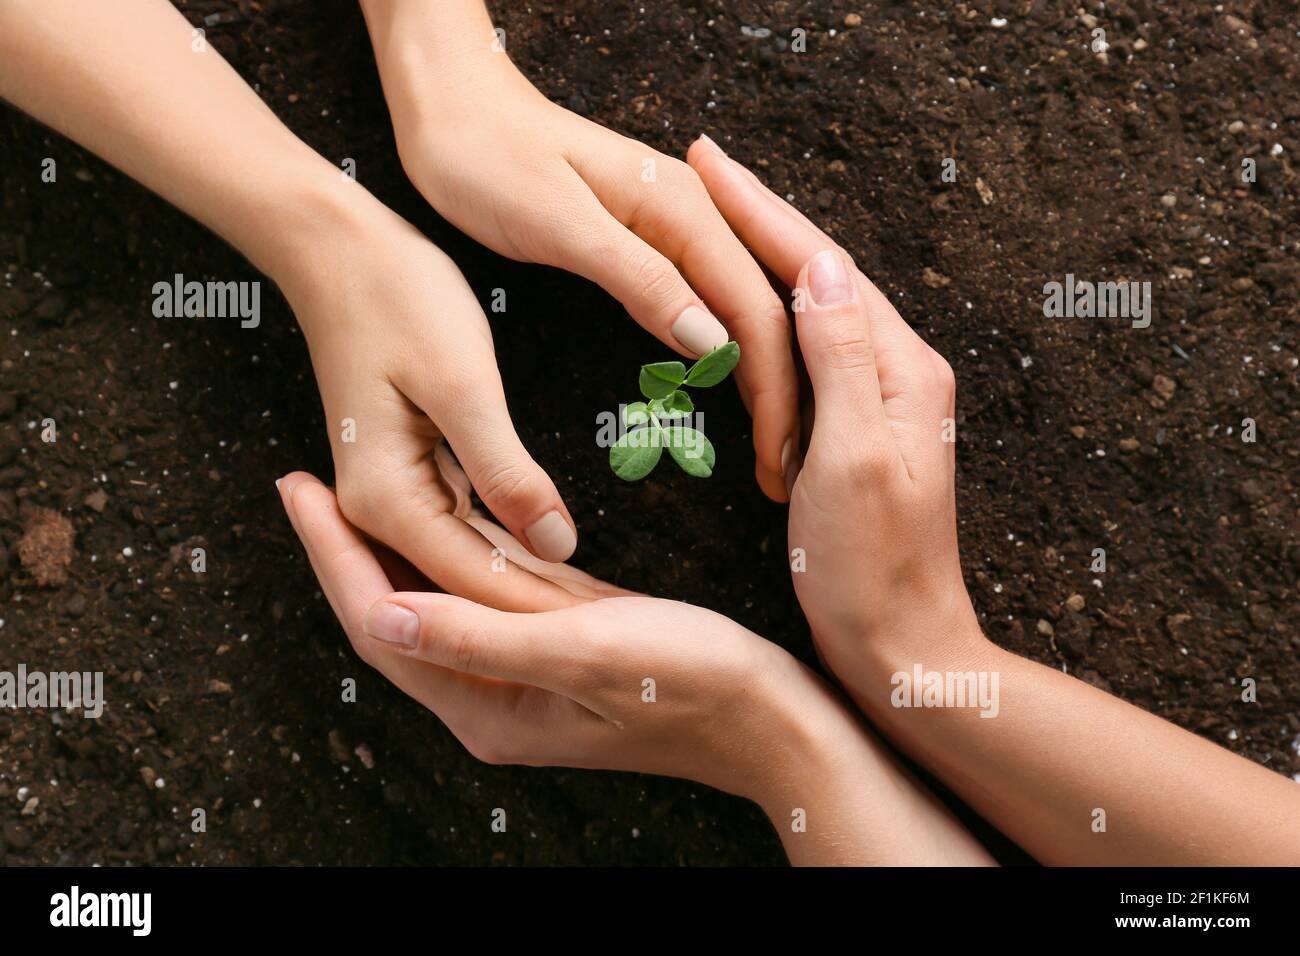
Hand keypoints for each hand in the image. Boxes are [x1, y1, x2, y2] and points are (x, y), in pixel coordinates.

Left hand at [276, 471, 992, 864]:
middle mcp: (492, 696)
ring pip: (437, 601)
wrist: (773, 717)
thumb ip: (482, 638)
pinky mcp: (558, 649)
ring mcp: (524, 675)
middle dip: (348, 546)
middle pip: (395, 611)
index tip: (298, 485)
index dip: (333, 553)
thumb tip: (383, 616)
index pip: (379, 621)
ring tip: (358, 484)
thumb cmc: (692, 686)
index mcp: (485, 705)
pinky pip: (487, 597)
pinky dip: (458, 553)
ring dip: (397, 545)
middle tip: (308, 476)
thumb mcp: (585, 654)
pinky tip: (449, 512)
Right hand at [278, 201, 582, 607]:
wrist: (337, 247)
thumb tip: (557, 546)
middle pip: (467, 591)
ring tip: (600, 618)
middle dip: (538, 618)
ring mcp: (388, 496)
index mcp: (387, 501)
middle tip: (620, 641)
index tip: (611, 639)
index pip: (476, 588)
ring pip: (465, 568)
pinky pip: (462, 532)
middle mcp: (378, 513)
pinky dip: (507, 551)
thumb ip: (508, 475)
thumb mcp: (464, 386)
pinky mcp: (407, 475)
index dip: (545, 615)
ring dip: (526, 591)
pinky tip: (555, 563)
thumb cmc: (399, 299)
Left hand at [359, 0, 798, 500]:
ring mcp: (677, 223)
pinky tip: (726, 387)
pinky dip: (727, 351)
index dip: (774, 386)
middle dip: (782, 392)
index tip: (776, 454)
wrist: (451, 107)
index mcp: (685, 207)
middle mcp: (696, 212)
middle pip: (765, 312)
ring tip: (767, 443)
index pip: (757, 309)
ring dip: (762, 376)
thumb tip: (714, 342)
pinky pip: (710, 300)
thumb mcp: (561, 225)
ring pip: (744, 308)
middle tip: (781, 468)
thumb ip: (640, 279)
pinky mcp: (652, 238)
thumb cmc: (491, 160)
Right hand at [687, 139, 982, 683]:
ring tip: (713, 218)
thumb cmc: (875, 569)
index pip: (821, 266)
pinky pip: (809, 355)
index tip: (707, 162)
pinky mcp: (857, 432)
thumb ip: (842, 360)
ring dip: (761, 260)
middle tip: (703, 169)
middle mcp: (897, 372)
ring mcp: (878, 401)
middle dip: (759, 217)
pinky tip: (742, 310)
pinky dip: (768, 322)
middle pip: (820, 273)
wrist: (903, 647)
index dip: (760, 211)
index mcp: (900, 369)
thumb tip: (823, 267)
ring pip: (813, 308)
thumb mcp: (857, 460)